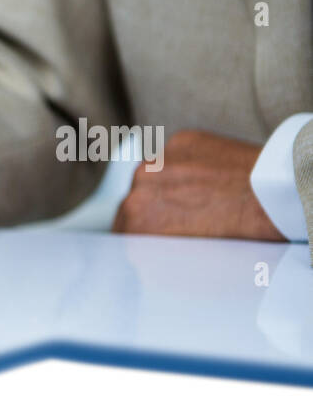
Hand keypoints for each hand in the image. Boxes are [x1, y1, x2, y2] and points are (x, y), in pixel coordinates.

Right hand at [112, 129, 282, 240]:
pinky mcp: (182, 139)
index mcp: (135, 216)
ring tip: (198, 198)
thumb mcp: (184, 259)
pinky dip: (185, 166)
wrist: (276, 196)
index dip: (137, 239)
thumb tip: (146, 250)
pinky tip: (209, 178)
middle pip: (133, 201)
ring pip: (152, 177)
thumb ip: (153, 251)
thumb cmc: (237, 234)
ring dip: (166, 187)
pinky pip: (173, 157)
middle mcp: (140, 182)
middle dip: (152, 212)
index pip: (120, 231)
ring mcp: (160, 157)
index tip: (150, 243)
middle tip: (181, 223)